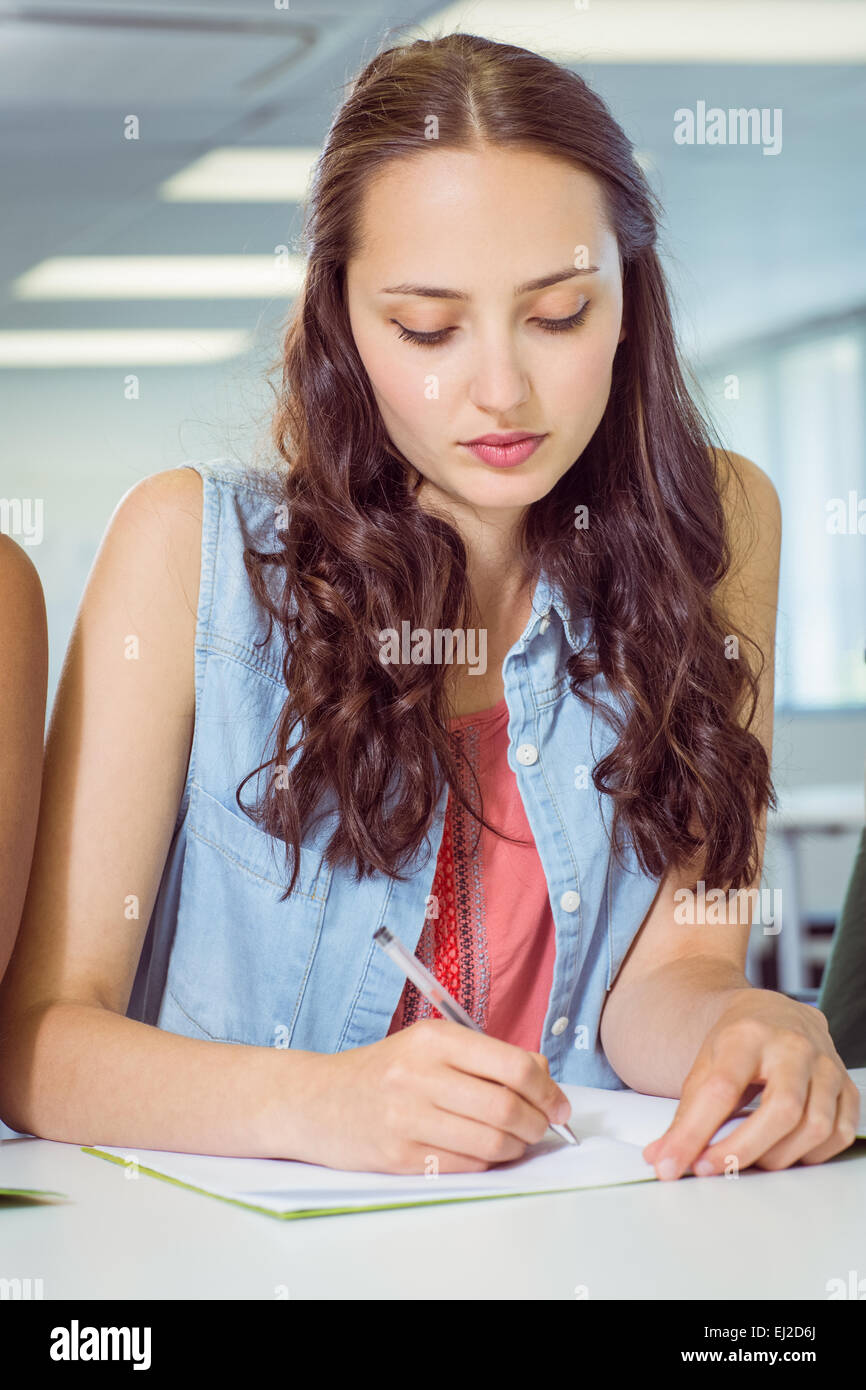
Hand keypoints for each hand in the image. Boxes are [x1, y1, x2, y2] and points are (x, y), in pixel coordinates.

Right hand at [295, 1018, 571, 1173]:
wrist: (317, 1100)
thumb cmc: (383, 1071)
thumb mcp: (429, 1046)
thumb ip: (484, 1056)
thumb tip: (543, 1077)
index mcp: (433, 1039)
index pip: (512, 1065)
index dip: (547, 1090)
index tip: (559, 1104)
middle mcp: (419, 1075)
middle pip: (506, 1107)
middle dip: (538, 1123)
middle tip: (545, 1126)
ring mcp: (407, 1118)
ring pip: (491, 1142)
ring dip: (518, 1146)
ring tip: (518, 1141)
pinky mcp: (400, 1156)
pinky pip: (466, 1164)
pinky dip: (488, 1161)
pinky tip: (486, 1151)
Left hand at [642, 989, 859, 1179]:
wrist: (772, 1013)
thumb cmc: (736, 1044)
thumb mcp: (703, 1066)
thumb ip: (685, 1115)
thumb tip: (661, 1160)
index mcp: (748, 1034)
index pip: (722, 1089)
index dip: (696, 1133)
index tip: (675, 1164)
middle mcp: (793, 1045)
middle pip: (782, 1110)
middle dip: (743, 1151)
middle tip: (712, 1169)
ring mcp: (825, 1064)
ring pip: (816, 1126)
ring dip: (778, 1157)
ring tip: (749, 1160)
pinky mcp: (846, 1084)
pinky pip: (840, 1133)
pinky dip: (812, 1155)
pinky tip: (785, 1152)